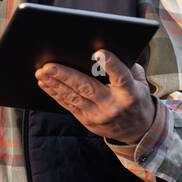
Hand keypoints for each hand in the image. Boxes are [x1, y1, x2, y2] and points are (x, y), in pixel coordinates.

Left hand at [35, 50, 155, 144]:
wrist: (138, 131)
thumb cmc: (136, 99)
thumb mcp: (140, 83)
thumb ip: (126, 67)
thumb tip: (106, 51)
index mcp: (130, 94)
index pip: (121, 77)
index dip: (111, 65)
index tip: (99, 53)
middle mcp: (114, 105)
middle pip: (87, 88)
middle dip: (66, 76)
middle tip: (49, 66)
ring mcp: (99, 115)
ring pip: (73, 97)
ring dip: (55, 84)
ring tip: (42, 73)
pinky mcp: (87, 121)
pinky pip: (68, 105)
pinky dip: (55, 93)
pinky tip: (45, 83)